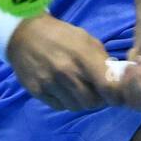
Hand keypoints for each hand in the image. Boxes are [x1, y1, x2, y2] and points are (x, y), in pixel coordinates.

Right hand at [6, 14, 121, 111]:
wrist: (24, 33)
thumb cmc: (61, 35)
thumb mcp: (86, 39)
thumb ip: (102, 60)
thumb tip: (116, 81)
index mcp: (83, 56)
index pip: (108, 87)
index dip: (116, 95)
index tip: (116, 95)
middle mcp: (67, 72)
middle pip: (92, 102)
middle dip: (98, 99)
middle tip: (95, 91)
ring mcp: (50, 83)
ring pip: (76, 107)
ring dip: (81, 101)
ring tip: (78, 89)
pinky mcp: (37, 91)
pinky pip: (59, 106)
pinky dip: (65, 101)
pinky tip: (63, 90)